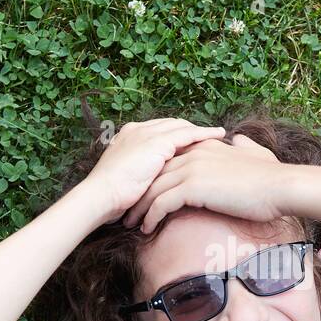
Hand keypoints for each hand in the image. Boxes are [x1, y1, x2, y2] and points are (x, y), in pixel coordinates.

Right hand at [82, 118, 228, 224]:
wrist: (101, 195)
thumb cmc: (111, 195)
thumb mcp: (128, 178)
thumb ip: (142, 173)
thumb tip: (154, 182)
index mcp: (129, 135)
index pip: (160, 130)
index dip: (178, 134)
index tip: (192, 141)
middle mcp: (138, 129)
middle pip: (173, 125)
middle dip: (191, 130)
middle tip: (211, 136)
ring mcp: (148, 134)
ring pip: (182, 127)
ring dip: (202, 130)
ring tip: (219, 134)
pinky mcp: (157, 142)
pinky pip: (189, 134)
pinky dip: (205, 134)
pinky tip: (219, 135)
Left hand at [120, 133, 288, 232]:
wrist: (280, 187)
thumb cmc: (272, 178)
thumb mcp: (257, 154)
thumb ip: (244, 146)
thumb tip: (239, 139)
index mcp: (204, 147)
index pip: (169, 161)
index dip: (155, 178)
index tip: (145, 194)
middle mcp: (193, 154)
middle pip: (155, 174)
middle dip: (140, 193)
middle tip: (128, 210)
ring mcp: (191, 169)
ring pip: (153, 189)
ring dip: (140, 208)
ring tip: (131, 224)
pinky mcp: (192, 187)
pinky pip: (161, 203)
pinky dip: (151, 217)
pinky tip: (147, 229)